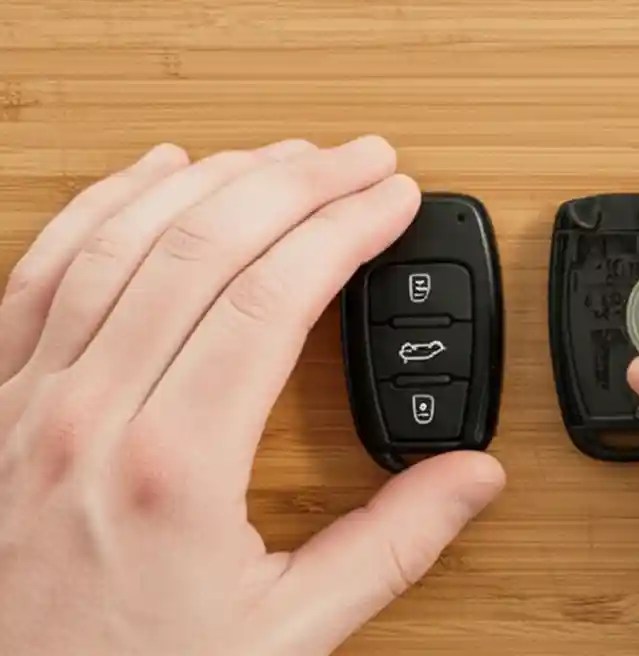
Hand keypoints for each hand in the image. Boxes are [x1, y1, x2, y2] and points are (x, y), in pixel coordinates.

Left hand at [0, 138, 504, 654]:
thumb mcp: (287, 632)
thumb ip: (392, 546)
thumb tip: (472, 478)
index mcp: (178, 465)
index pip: (274, 295)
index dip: (344, 227)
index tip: (394, 198)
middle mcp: (92, 414)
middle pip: (203, 245)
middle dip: (296, 181)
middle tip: (360, 158)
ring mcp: (31, 401)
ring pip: (122, 240)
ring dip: (210, 178)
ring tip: (280, 153)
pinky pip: (40, 272)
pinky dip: (99, 207)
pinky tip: (147, 174)